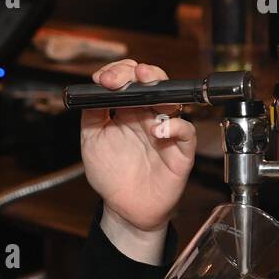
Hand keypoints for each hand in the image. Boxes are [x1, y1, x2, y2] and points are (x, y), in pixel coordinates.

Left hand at [81, 60, 195, 231]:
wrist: (124, 206)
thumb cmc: (110, 174)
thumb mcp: (92, 140)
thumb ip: (92, 115)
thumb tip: (92, 90)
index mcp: (128, 110)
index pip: (128, 80)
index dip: (118, 72)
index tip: (103, 78)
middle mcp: (148, 116)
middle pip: (153, 83)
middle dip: (141, 73)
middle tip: (127, 76)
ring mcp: (166, 131)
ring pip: (172, 100)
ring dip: (160, 89)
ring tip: (145, 85)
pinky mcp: (180, 151)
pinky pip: (186, 132)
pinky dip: (176, 127)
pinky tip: (158, 131)